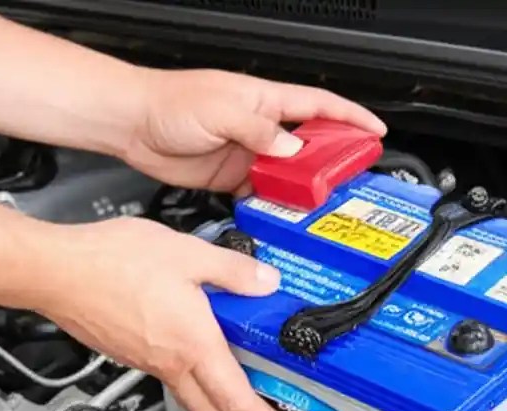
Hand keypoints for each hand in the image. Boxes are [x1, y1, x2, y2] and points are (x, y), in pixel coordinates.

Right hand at [33, 217, 298, 410]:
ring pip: (190, 396)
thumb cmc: (109, 262)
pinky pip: (168, 377)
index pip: (237, 400)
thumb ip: (232, 270)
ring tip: (240, 396)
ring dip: (219, 403)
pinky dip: (192, 380)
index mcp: (193, 345)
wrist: (53, 270)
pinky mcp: (127, 352)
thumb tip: (267, 283)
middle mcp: (169, 362)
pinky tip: (198, 358)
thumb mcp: (187, 253)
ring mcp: (145, 361)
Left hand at [123, 68, 385, 192]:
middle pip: (311, 145)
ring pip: (289, 173)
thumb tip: (291, 149)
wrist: (132, 123)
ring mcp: (249, 153)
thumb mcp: (221, 111)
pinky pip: (263, 193)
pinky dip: (275, 204)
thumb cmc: (171, 102)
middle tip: (351, 180)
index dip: (351, 118)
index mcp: (266, 101)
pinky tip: (283, 213)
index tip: (374, 132)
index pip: (320, 106)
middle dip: (334, 161)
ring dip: (303, 188)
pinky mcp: (233, 176)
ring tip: (320, 203)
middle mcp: (262, 127)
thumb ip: (259, 132)